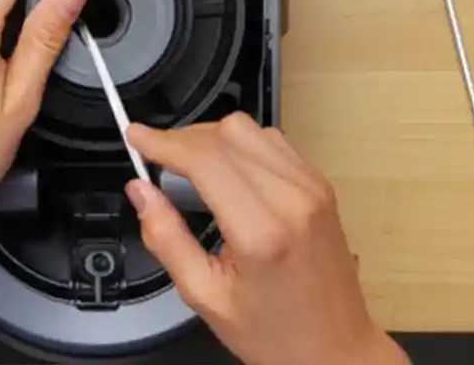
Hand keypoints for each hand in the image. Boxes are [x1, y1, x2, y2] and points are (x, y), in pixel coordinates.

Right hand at [126, 114, 408, 364]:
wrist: (336, 349)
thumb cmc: (278, 334)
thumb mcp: (206, 296)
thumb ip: (166, 239)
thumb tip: (141, 193)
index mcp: (261, 230)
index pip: (204, 158)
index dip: (162, 141)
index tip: (136, 137)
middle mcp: (293, 199)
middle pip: (226, 133)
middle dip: (183, 138)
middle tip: (156, 160)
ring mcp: (311, 188)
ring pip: (250, 129)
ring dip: (212, 138)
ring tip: (189, 168)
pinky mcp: (320, 186)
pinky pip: (273, 142)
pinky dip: (241, 146)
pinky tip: (226, 172)